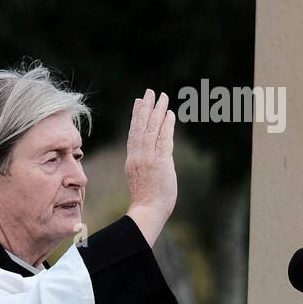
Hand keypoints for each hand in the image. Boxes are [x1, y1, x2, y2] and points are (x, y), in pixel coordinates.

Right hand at [125, 89, 176, 245]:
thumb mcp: (141, 178)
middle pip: (140, 126)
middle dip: (146, 108)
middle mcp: (138, 156)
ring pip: (151, 129)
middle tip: (149, 92)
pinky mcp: (161, 162)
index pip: (134, 133)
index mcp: (132, 160)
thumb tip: (153, 157)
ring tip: (162, 97)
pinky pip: (163, 139)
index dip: (137, 116)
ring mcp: (148, 158)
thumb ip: (145, 164)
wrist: (148, 211)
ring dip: (157, 112)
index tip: (139, 102)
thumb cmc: (147, 200)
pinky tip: (170, 114)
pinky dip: (166, 126)